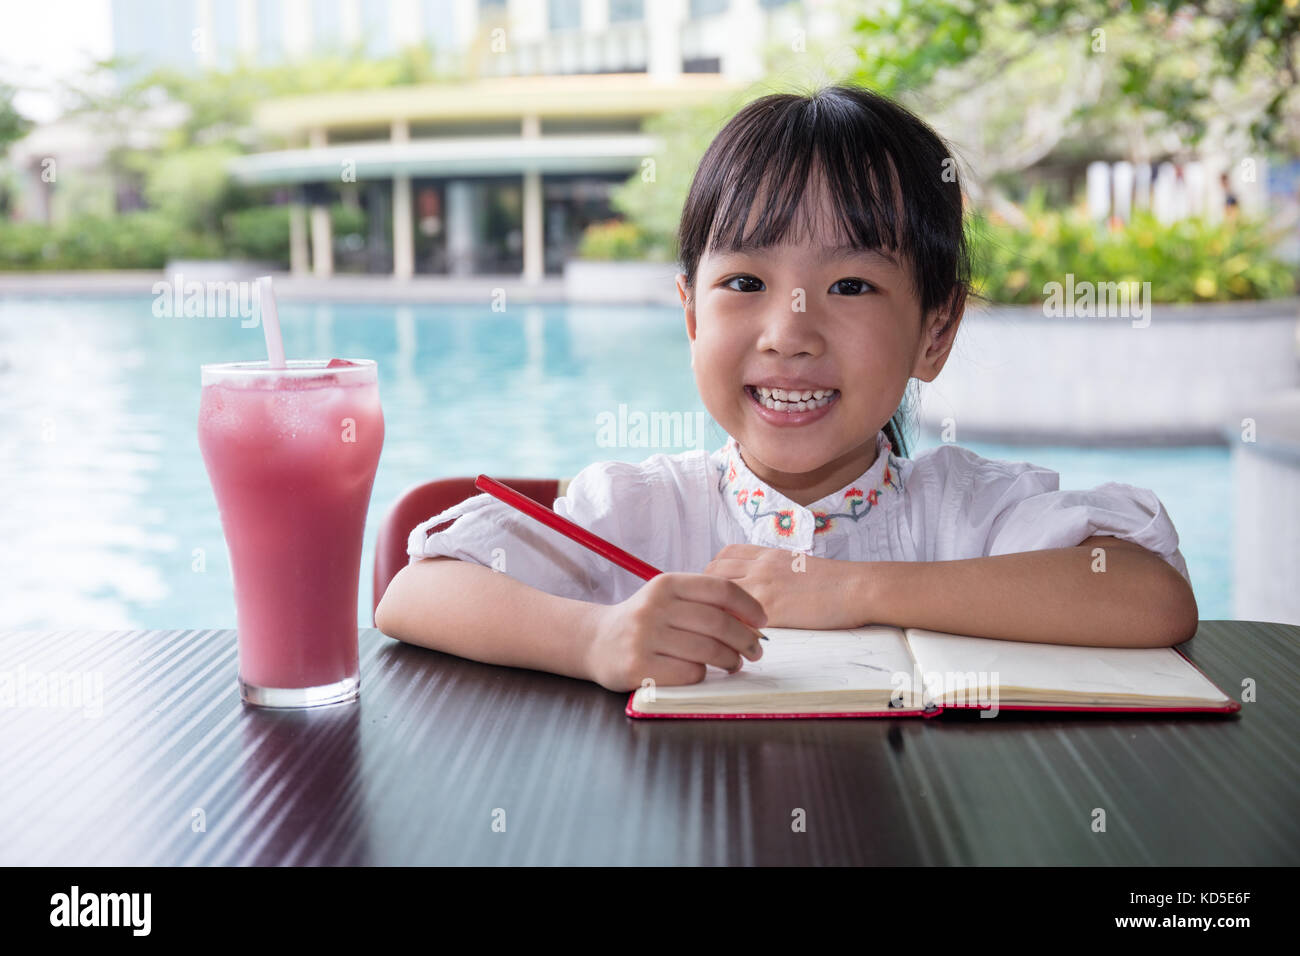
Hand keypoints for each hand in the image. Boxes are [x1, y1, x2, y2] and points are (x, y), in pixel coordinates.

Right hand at [584, 573, 767, 691]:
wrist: (596, 641)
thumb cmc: (645, 621)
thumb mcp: (668, 600)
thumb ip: (704, 603)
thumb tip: (754, 622)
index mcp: (666, 584)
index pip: (720, 589)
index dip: (749, 606)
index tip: (763, 621)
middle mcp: (654, 606)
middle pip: (718, 623)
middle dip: (746, 639)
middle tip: (757, 650)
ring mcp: (644, 637)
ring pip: (707, 650)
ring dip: (730, 660)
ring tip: (735, 664)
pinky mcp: (638, 666)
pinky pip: (689, 672)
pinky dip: (703, 674)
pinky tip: (701, 672)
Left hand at [702, 543, 866, 629]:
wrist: (856, 587)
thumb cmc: (834, 580)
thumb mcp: (797, 563)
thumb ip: (773, 568)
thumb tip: (758, 582)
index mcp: (768, 553)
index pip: (725, 554)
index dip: (714, 570)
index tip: (714, 586)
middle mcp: (760, 567)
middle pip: (713, 573)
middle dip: (706, 591)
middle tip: (710, 610)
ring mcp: (763, 588)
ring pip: (719, 596)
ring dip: (715, 611)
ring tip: (720, 626)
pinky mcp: (770, 611)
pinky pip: (737, 619)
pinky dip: (731, 628)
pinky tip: (734, 639)